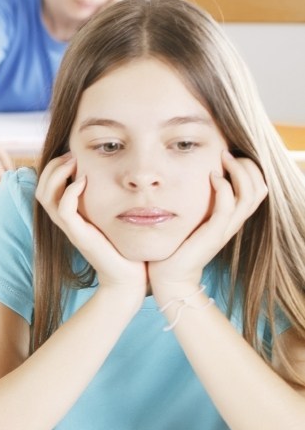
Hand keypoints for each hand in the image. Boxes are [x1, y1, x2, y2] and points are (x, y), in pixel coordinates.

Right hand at [34, 154, 143, 293]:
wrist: (129, 276)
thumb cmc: (125, 246)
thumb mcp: (113, 215)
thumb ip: (108, 198)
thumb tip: (118, 175)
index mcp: (70, 215)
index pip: (47, 187)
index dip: (54, 168)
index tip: (74, 154)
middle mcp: (65, 221)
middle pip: (40, 189)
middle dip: (52, 166)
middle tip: (72, 154)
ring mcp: (70, 228)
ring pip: (45, 196)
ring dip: (56, 174)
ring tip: (74, 161)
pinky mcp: (79, 235)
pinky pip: (64, 210)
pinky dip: (69, 192)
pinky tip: (84, 181)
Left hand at [149, 150, 266, 302]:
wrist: (169, 277)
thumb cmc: (175, 247)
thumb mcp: (190, 219)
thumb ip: (197, 202)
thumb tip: (190, 180)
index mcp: (231, 217)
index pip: (256, 187)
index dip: (249, 168)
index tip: (228, 154)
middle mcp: (233, 221)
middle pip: (260, 188)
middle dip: (248, 166)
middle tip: (227, 153)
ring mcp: (226, 228)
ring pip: (250, 194)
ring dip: (240, 171)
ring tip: (223, 158)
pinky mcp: (214, 233)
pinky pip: (228, 206)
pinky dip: (224, 188)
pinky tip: (212, 176)